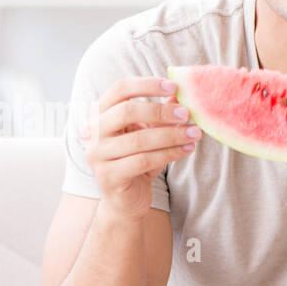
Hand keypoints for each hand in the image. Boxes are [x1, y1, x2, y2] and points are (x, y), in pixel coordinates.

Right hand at [79, 76, 199, 220]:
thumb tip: (178, 94)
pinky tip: (186, 150)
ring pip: (138, 139)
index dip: (147, 84)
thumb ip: (159, 114)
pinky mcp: (108, 176)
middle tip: (186, 114)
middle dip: (160, 111)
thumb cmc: (136, 161)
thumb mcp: (148, 133)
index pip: (120, 89)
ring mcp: (97, 155)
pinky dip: (168, 154)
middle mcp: (92, 132)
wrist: (124, 201)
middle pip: (126, 111)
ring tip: (194, 133)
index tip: (173, 86)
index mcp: (99, 114)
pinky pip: (142, 161)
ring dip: (171, 135)